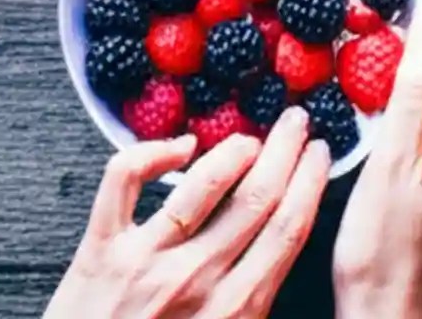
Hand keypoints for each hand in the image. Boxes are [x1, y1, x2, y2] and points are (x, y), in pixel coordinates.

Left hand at [45, 106, 330, 318]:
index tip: (320, 153)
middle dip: (284, 152)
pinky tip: (180, 145)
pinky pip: (125, 181)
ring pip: (202, 185)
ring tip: (251, 133)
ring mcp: (146, 259)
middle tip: (296, 121)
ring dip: (235, 148)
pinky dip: (152, 152)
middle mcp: (196, 278)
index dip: (310, 183)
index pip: (288, 229)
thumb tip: (280, 255)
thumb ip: (254, 306)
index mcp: (237, 309)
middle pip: (256, 199)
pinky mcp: (101, 247)